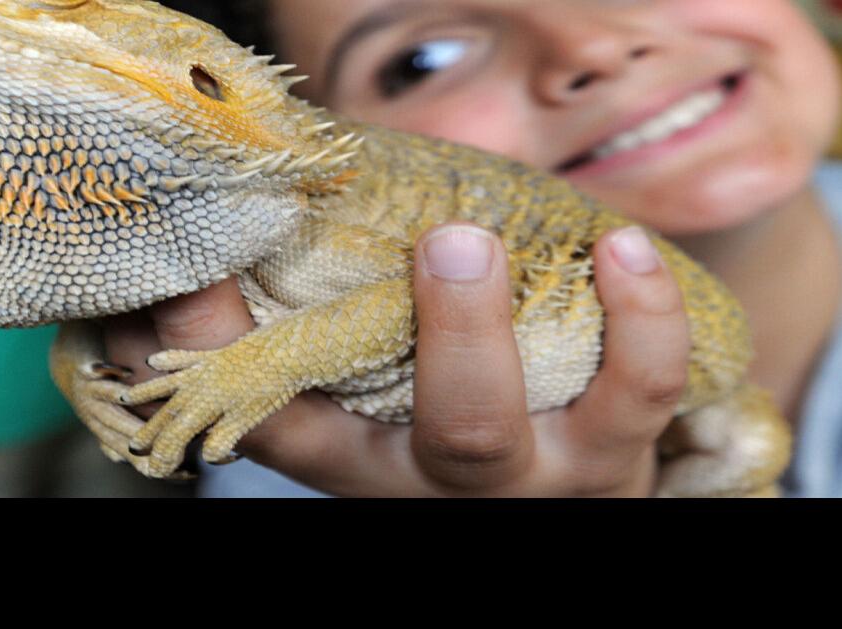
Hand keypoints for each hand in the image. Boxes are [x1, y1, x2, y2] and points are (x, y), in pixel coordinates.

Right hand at [94, 222, 688, 496]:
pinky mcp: (614, 460)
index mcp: (352, 456)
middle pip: (448, 431)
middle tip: (447, 241)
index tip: (195, 263)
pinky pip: (643, 393)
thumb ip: (313, 323)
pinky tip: (621, 247)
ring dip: (519, 327)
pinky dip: (646, 317)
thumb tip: (219, 234)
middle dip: (449, 336)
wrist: (542, 499)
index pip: (266, 411)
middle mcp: (434, 482)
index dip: (212, 341)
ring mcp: (534, 479)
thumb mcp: (365, 394)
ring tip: (538, 239)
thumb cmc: (435, 415)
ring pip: (522, 428)